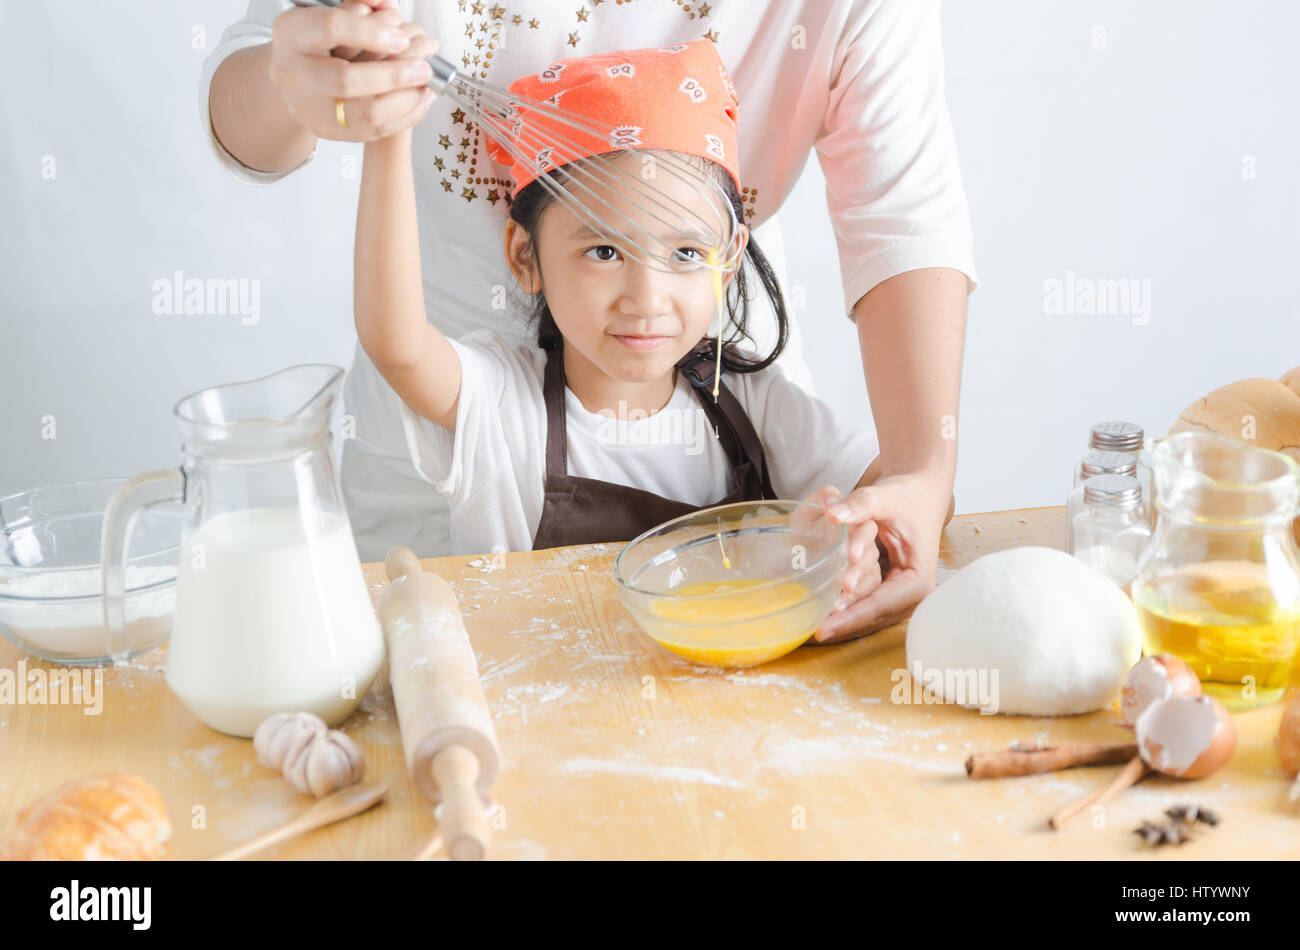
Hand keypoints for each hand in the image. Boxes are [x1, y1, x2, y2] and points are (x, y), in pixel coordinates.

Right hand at [269, 0, 439, 142]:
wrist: (298, 74)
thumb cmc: (320, 38)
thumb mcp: (333, 12)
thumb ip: (362, 6)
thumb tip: (388, 6)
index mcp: (292, 32)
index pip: (332, 29)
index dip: (371, 32)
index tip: (400, 37)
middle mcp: (293, 73)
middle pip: (346, 80)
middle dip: (393, 74)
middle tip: (423, 66)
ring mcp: (308, 107)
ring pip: (365, 112)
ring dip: (405, 98)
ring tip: (426, 82)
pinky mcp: (329, 130)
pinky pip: (374, 131)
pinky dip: (406, 115)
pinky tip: (421, 98)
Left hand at [810, 470, 952, 642]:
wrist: (919, 490)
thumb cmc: (908, 495)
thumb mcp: (886, 496)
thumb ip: (860, 504)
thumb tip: (833, 513)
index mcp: (918, 578)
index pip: (881, 605)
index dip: (852, 616)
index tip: (825, 627)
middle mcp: (912, 593)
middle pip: (873, 616)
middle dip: (844, 622)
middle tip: (813, 630)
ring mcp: (900, 593)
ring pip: (867, 614)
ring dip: (842, 618)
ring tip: (813, 625)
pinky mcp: (888, 588)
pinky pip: (864, 602)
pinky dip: (845, 607)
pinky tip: (822, 612)